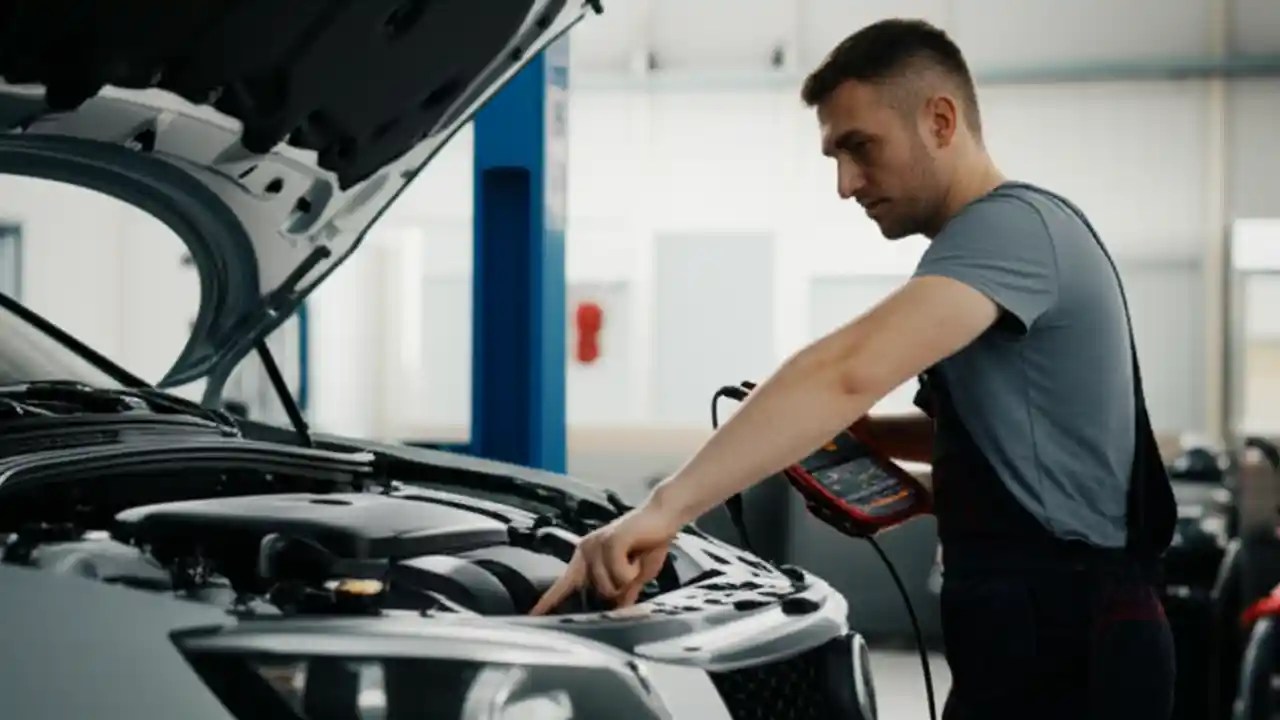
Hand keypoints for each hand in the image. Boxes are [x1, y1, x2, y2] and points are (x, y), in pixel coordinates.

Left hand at [529, 501, 680, 614]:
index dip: (549, 602)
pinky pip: (619, 575)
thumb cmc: (649, 544)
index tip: (533, 617)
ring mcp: (595, 546)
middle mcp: (585, 551)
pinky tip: (638, 556)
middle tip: (635, 566)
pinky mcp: (609, 542)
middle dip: (621, 587)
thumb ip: (623, 592)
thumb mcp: (635, 575)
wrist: (664, 516)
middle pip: (599, 592)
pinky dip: (633, 571)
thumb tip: (617, 611)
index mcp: (586, 559)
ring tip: (636, 558)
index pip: (563, 585)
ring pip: (608, 586)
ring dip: (629, 578)